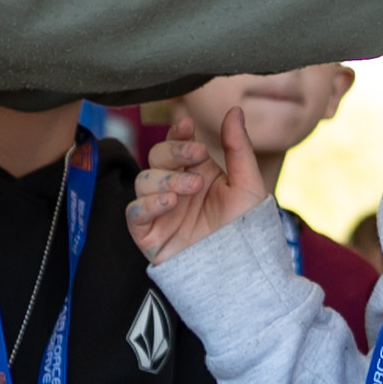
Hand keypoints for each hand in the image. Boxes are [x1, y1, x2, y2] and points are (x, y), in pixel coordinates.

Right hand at [124, 109, 264, 264]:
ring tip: (191, 189)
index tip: (188, 125)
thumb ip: (238, 147)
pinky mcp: (148, 234)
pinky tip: (169, 203)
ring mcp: (160, 211)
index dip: (178, 132)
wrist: (241, 272)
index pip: (177, 143)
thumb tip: (234, 110)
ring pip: (143, 180)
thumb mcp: (248, 185)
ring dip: (165, 179)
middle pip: (156, 156)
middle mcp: (176, 188)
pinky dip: (148, 204)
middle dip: (174, 152)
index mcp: (197, 173)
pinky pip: (134, 212)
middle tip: (197, 158)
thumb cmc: (247, 231)